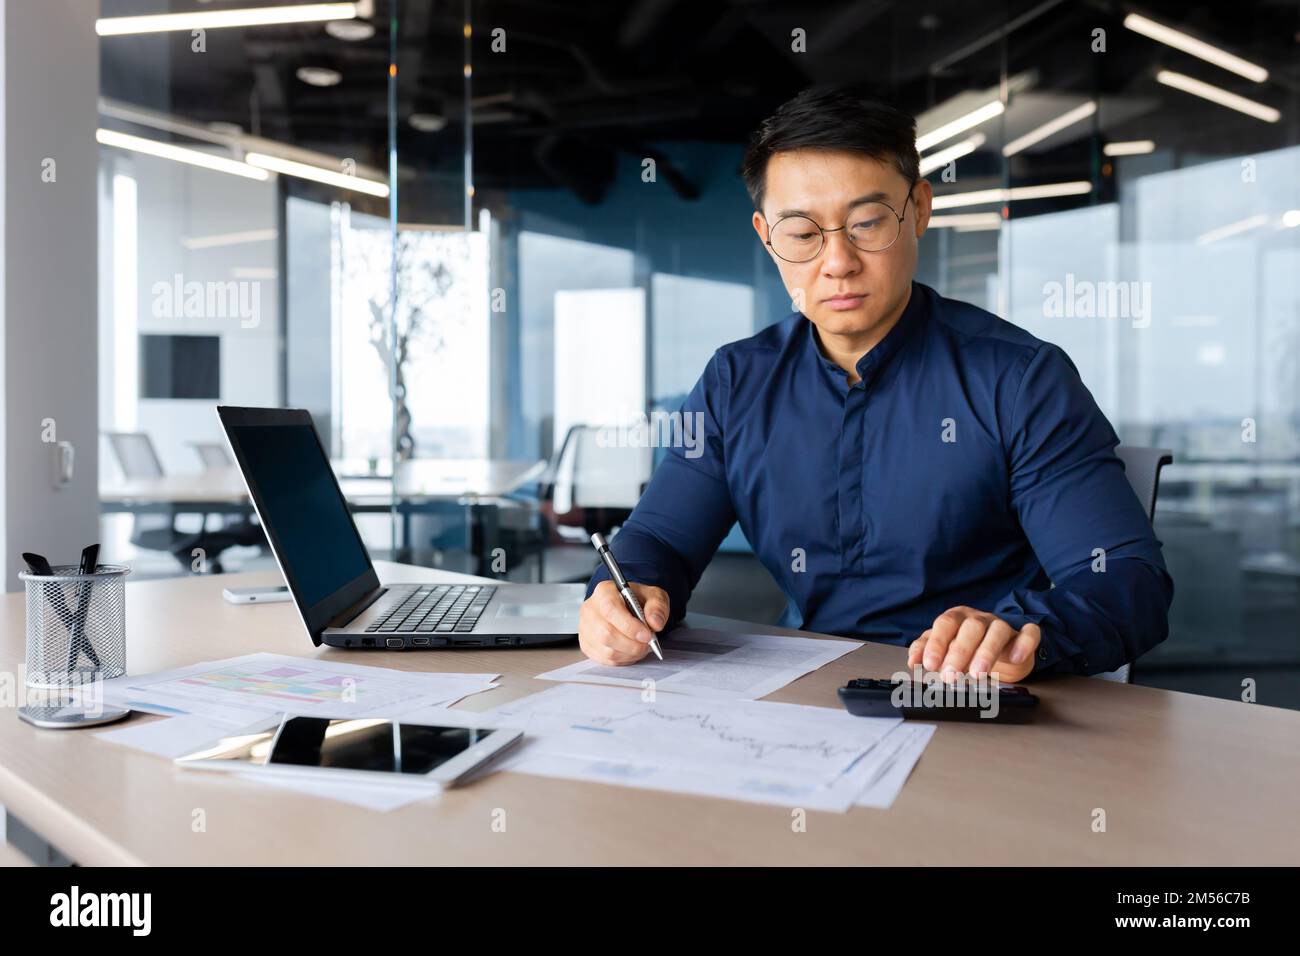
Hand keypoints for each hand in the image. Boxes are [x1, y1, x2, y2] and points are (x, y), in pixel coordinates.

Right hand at [578, 580, 668, 665]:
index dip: (630, 626)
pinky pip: (604, 659)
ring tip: (641, 646)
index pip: (610, 610)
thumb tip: (654, 622)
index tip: (647, 635)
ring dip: (629, 653)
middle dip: (632, 644)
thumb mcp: (654, 596)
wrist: (629, 607)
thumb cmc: (638, 601)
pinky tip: (630, 651)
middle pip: (606, 634)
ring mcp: (586, 628)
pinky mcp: (587, 644)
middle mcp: (590, 609)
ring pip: (606, 650)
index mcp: (605, 591)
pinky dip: (622, 659)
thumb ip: (657, 606)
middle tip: (647, 644)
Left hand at [907, 606, 1040, 682]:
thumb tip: (913, 661)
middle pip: (970, 628)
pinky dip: (1024, 644)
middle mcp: (979, 619)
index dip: (937, 643)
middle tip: (950, 675)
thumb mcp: (944, 648)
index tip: (930, 665)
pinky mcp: (1023, 636)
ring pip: (997, 631)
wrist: (1002, 650)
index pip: (945, 624)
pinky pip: (1029, 633)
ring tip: (978, 674)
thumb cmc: (968, 647)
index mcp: (957, 618)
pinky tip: (1016, 658)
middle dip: (959, 652)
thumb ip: (926, 650)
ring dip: (986, 652)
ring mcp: (1002, 625)